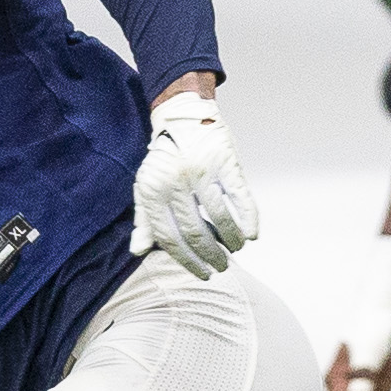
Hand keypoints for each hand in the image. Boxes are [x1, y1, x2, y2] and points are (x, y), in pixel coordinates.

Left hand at [130, 91, 257, 278]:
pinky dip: (248, 218)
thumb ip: (144, 220)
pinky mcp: (224, 161)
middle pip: (194, 231)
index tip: (203, 273)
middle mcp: (175, 183)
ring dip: (230, 239)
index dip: (188, 260)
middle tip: (221, 267)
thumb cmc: (164, 159)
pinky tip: (252, 234)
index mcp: (153, 193)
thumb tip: (138, 251)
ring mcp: (201, 171)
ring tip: (235, 250)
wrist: (182, 118)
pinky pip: (238, 195)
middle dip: (210, 255)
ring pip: (219, 215)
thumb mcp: (146, 188)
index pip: (170, 237)